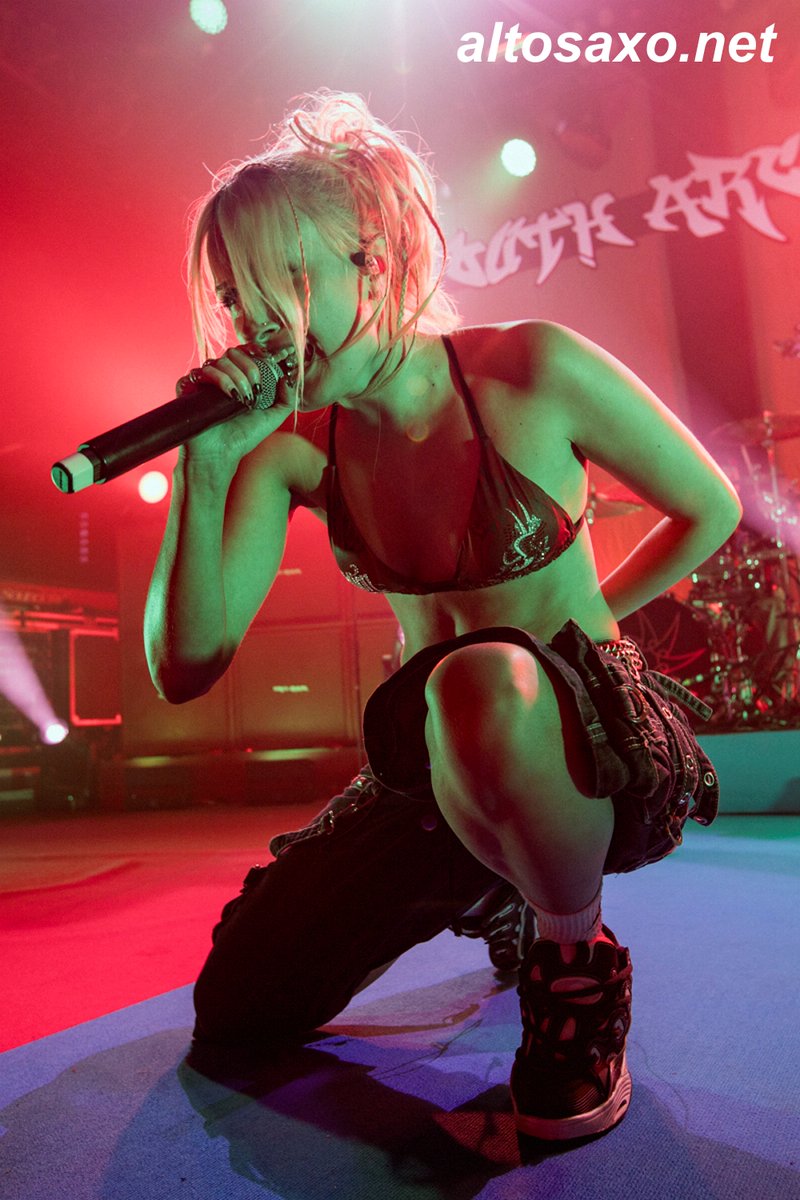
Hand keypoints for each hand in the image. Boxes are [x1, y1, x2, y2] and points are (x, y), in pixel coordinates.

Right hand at [175, 335, 297, 472]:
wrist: (221, 455)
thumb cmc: (243, 438)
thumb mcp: (272, 419)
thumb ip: (286, 399)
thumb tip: (287, 378)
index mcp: (238, 379)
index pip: (244, 353)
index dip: (255, 352)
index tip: (267, 361)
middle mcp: (220, 378)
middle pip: (232, 353)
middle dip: (248, 367)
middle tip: (255, 389)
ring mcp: (203, 383)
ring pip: (217, 362)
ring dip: (235, 377)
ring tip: (242, 399)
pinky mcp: (187, 389)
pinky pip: (198, 372)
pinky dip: (217, 379)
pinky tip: (227, 395)